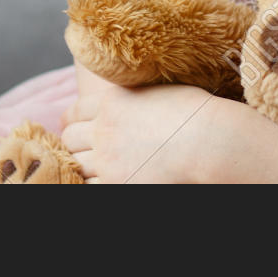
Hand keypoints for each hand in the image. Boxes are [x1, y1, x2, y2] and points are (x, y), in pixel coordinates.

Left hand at [60, 81, 223, 183]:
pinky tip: (104, 180)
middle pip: (70, 138)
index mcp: (113, 101)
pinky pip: (89, 185)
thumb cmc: (195, 113)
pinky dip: (93, 183)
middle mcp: (105, 128)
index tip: (73, 126)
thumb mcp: (157, 91)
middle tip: (81, 150)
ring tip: (94, 168)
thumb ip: (133, 96)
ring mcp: (108, 159)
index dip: (72, 120)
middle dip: (74, 143)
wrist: (207, 140)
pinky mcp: (117, 184)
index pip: (76, 111)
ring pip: (76, 163)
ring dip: (82, 165)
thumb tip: (130, 99)